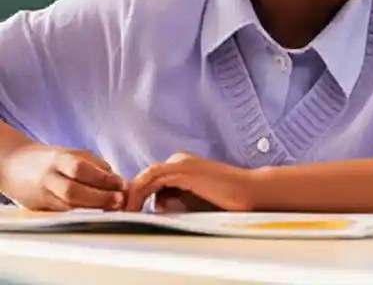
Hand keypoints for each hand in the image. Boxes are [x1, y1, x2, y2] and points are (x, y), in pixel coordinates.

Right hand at [0, 144, 124, 210]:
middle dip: (99, 198)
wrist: (12, 165)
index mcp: (57, 159)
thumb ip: (95, 165)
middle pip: (73, 192)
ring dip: (92, 210)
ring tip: (112, 210)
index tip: (123, 184)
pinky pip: (61, 215)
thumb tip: (118, 181)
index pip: (80, 169)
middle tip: (120, 201)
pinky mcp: (38, 210)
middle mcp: (48, 179)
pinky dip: (81, 216)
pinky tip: (96, 217)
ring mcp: (42, 196)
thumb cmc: (50, 159)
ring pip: (67, 207)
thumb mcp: (72, 153)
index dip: (103, 178)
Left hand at [125, 153, 260, 212]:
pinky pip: (152, 179)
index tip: (125, 213)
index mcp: (181, 166)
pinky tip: (133, 209)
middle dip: (129, 196)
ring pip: (144, 178)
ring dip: (130, 197)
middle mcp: (178, 160)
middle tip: (119, 215)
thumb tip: (153, 206)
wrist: (250, 193)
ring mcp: (181, 163)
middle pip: (143, 177)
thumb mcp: (192, 202)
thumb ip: (172, 200)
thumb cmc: (226, 200)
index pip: (148, 180)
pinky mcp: (183, 169)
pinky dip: (138, 194)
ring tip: (124, 215)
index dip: (133, 196)